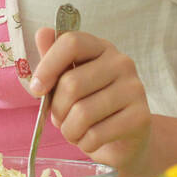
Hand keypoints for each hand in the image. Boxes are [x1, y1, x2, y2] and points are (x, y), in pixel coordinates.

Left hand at [28, 27, 151, 176]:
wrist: (124, 140)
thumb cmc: (90, 106)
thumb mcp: (68, 81)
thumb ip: (54, 59)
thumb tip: (42, 33)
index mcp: (100, 48)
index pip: (71, 43)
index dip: (48, 65)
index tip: (36, 88)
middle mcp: (121, 63)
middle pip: (72, 83)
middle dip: (56, 109)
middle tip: (59, 119)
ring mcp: (134, 89)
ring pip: (82, 112)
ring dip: (69, 130)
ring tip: (74, 131)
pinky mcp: (141, 117)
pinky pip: (97, 134)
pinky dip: (84, 143)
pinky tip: (89, 141)